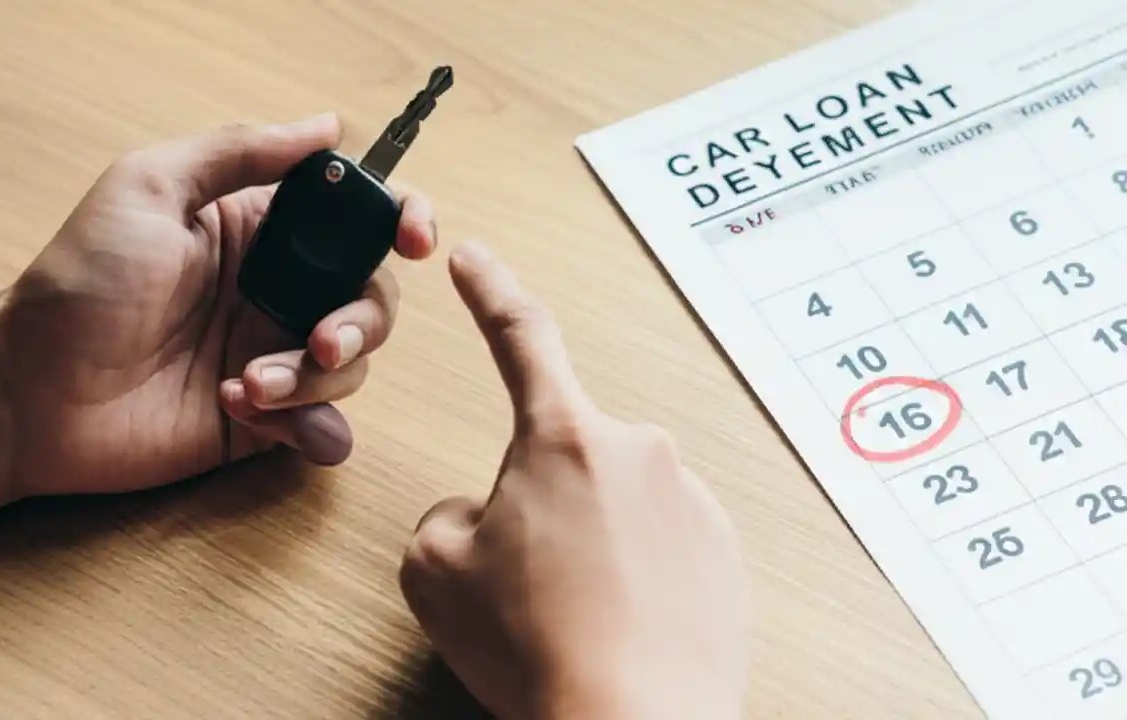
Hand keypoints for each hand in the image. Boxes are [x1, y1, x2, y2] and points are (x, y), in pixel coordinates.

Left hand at [0, 113, 435, 494]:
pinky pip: (325, 427)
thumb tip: (327, 126)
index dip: (402, 219)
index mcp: (261, 229)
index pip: (357, 215)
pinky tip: (247, 416)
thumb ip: (239, 151)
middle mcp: (279, 291)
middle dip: (361, 320)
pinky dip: (308, 428)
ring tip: (244, 385)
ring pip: (354, 366)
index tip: (414, 238)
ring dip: (314, 379)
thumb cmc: (78, 283)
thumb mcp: (149, 189)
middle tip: (318, 340)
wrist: (29, 395)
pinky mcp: (265, 420)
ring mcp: (274, 356)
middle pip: (373, 296)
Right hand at [398, 243, 750, 719]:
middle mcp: (637, 451)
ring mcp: (689, 498)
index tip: (476, 259)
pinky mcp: (724, 548)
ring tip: (577, 612)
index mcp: (563, 439)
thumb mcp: (437, 572)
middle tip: (527, 578)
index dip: (490, 291)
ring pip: (614, 502)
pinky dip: (636, 571)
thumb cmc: (536, 651)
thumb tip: (490, 514)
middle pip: (566, 452)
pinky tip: (622, 621)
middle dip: (540, 499)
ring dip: (590, 540)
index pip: (520, 337)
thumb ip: (451, 515)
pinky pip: (662, 539)